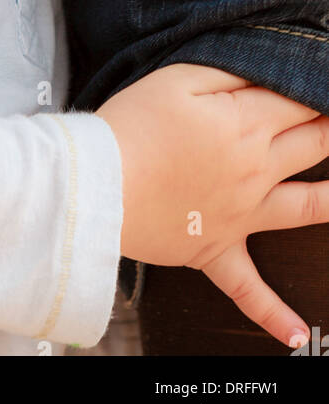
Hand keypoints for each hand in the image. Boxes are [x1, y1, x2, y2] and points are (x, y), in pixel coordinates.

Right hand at [96, 63, 328, 345]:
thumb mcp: (178, 78)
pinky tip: (297, 333)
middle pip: (312, 144)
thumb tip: (265, 70)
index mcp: (247, 125)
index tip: (317, 79)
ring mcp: (242, 215)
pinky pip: (248, 289)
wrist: (97, 184)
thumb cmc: (131, 126)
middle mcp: (256, 170)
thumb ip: (229, 71)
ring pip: (306, 208)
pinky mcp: (214, 249)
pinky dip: (273, 314)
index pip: (297, 101)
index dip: (311, 88)